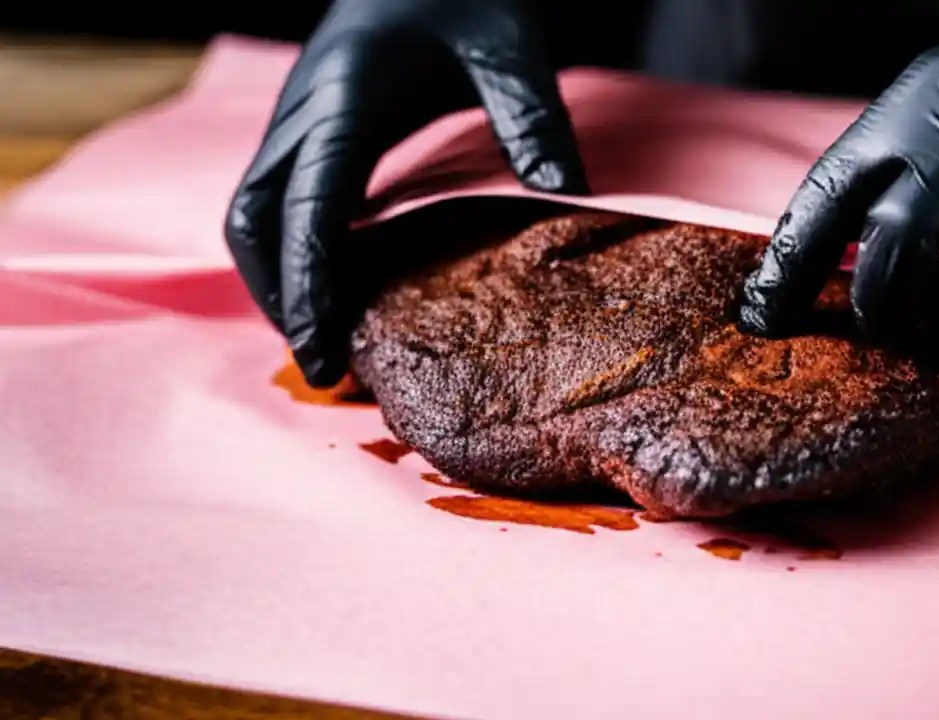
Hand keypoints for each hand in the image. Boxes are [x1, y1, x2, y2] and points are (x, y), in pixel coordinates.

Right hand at [225, 0, 587, 385]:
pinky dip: (298, 248)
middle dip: (278, 296)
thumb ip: (530, 115)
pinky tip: (344, 282)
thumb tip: (562, 192)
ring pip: (258, 212)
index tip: (323, 353)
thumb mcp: (508, 43)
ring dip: (280, 277)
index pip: (307, 209)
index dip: (307, 287)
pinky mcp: (316, 126)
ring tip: (330, 337)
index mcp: (345, 99)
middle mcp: (305, 114)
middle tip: (327, 364)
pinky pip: (283, 198)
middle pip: (255, 221)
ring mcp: (302, 120)